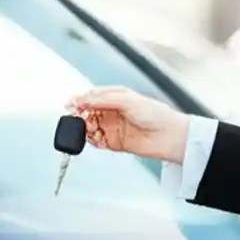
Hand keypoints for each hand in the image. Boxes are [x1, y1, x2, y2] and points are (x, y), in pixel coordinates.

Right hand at [67, 86, 188, 162]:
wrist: (168, 136)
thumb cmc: (154, 114)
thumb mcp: (126, 100)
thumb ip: (102, 100)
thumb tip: (82, 100)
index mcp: (115, 96)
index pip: (91, 96)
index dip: (80, 99)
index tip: (71, 104)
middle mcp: (112, 111)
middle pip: (87, 111)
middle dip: (79, 114)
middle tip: (75, 117)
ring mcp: (112, 127)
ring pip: (89, 126)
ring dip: (84, 127)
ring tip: (87, 128)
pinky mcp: (113, 143)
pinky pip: (96, 141)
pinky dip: (91, 140)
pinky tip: (92, 138)